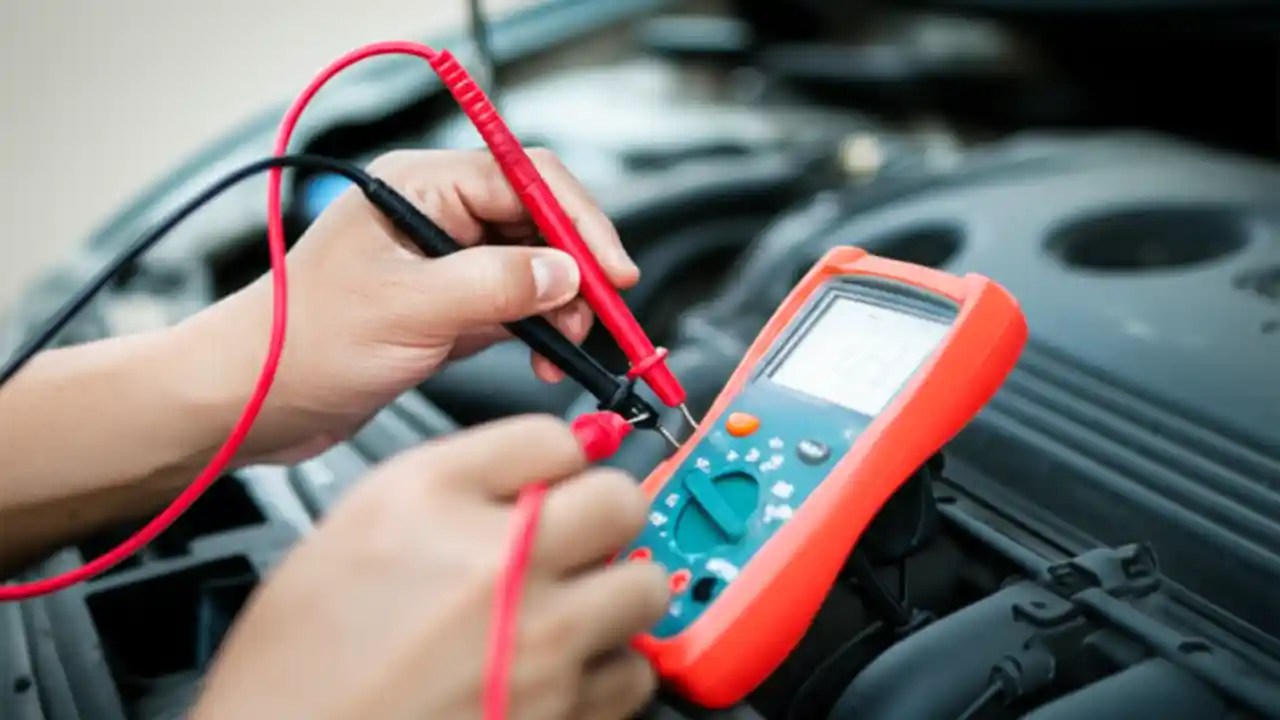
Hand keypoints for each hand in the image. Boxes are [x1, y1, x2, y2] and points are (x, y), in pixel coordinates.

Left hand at [173, 149, 638, 462]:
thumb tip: (566, 274)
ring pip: (536, 269)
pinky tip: (545, 358)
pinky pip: (517, 307)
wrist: (254, 400)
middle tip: (603, 317)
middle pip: (540, 223)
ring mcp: (445, 263)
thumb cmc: (304, 342)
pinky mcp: (448, 307)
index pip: (527, 179)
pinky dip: (541, 332)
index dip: (580, 223)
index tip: (613, 272)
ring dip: (564, 308)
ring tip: (566, 349)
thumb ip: (497, 286)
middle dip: (578, 270)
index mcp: (420, 188)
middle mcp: (437, 216)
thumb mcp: (410, 310)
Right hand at [190, 415, 667, 719]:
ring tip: (570, 609)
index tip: (556, 479)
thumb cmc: (299, 663)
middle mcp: (489, 562)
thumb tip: (544, 470)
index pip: (551, 437)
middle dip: (605, 514)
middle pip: (618, 498)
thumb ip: (454, 489)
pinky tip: (563, 669)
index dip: (557, 459)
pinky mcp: (562, 712)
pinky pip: (633, 670)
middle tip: (579, 538)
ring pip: (644, 585)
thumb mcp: (354, 531)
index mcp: (426, 501)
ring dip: (615, 593)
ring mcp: (535, 642)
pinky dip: (608, 668)